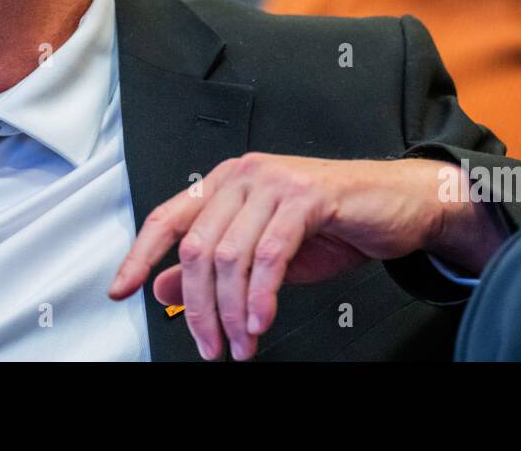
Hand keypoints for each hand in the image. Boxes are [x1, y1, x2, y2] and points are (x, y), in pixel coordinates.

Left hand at [108, 153, 479, 360]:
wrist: (399, 204)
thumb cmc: (336, 223)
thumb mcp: (264, 251)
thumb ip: (216, 266)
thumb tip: (165, 284)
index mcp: (227, 182)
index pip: (168, 217)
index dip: (140, 254)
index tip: (121, 288)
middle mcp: (244, 175)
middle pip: (198, 247)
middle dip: (197, 307)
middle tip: (208, 346)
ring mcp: (275, 182)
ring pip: (230, 255)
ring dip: (230, 311)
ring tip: (240, 344)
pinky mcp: (307, 196)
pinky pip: (270, 255)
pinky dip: (261, 297)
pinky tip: (260, 322)